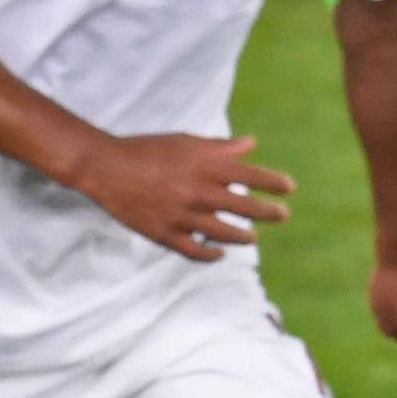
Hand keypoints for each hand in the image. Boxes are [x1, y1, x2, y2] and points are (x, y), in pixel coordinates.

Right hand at [77, 129, 294, 258]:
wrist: (106, 168)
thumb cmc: (148, 149)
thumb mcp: (186, 142)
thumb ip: (220, 147)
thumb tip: (251, 144)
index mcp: (205, 166)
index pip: (250, 176)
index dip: (273, 183)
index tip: (290, 188)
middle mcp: (198, 192)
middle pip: (244, 207)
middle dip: (269, 212)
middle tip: (283, 215)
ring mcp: (182, 216)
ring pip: (223, 234)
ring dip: (242, 237)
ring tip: (251, 237)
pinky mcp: (165, 234)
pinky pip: (195, 252)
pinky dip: (210, 255)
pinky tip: (219, 255)